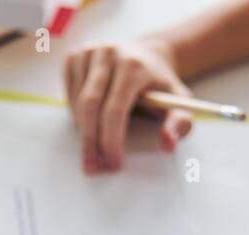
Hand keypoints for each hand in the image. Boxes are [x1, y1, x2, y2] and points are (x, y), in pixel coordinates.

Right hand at [63, 37, 193, 173]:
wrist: (147, 55)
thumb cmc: (159, 85)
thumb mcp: (179, 103)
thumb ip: (179, 124)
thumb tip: (168, 145)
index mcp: (134, 66)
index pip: (115, 109)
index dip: (111, 140)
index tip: (113, 164)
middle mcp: (109, 54)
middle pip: (90, 106)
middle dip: (90, 141)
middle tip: (92, 167)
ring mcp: (89, 52)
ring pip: (77, 103)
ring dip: (84, 128)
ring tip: (98, 139)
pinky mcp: (75, 56)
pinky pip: (68, 94)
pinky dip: (76, 112)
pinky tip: (92, 114)